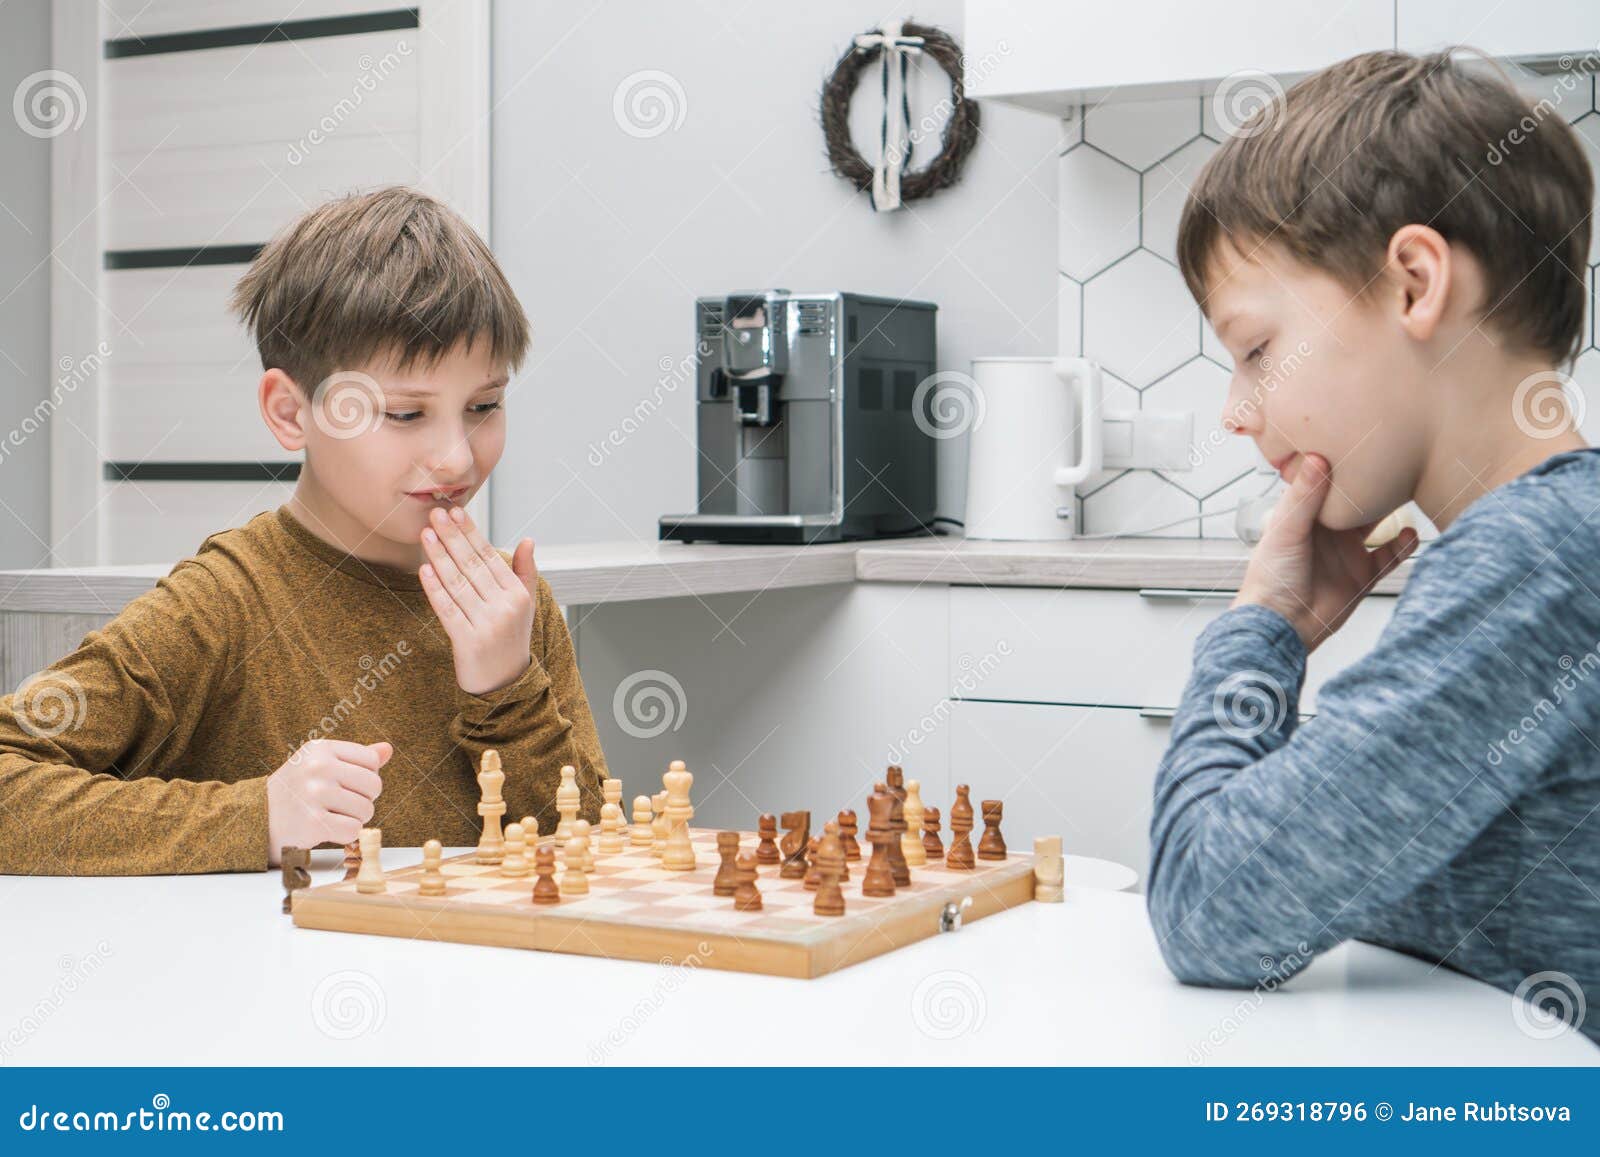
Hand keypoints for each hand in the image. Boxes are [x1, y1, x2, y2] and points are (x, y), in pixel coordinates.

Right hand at [266, 739, 390, 864]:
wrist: (256, 821)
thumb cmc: (295, 791)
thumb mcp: (319, 765)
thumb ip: (355, 758)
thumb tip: (388, 749)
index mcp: (321, 748)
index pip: (372, 761)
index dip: (365, 778)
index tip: (344, 785)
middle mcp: (318, 767)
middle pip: (374, 786)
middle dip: (363, 800)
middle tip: (339, 805)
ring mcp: (314, 794)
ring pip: (366, 810)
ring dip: (353, 819)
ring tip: (330, 816)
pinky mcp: (313, 822)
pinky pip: (353, 830)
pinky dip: (344, 835)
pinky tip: (326, 829)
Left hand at [418, 505, 538, 694]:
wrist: (504, 684)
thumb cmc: (511, 638)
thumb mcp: (526, 605)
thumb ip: (525, 571)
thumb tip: (528, 540)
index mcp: (517, 594)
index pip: (490, 556)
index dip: (471, 532)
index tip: (455, 512)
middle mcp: (504, 607)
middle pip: (472, 565)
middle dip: (452, 536)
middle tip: (435, 513)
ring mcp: (486, 625)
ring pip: (458, 583)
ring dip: (439, 556)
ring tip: (426, 534)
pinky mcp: (467, 641)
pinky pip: (447, 610)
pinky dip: (435, 589)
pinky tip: (424, 569)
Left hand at [1235, 453, 1418, 651]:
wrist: (1281, 626)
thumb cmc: (1271, 579)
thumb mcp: (1286, 530)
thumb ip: (1304, 497)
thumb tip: (1317, 457)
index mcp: (1304, 515)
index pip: (1326, 482)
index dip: (1342, 464)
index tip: (1361, 439)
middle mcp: (1327, 532)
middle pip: (1357, 501)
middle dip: (1373, 485)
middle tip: (1395, 462)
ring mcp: (1347, 553)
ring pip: (1378, 525)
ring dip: (1394, 512)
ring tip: (1410, 494)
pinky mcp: (1362, 576)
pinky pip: (1390, 556)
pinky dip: (1404, 545)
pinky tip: (1410, 535)